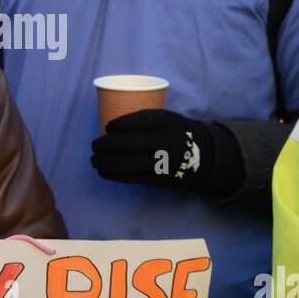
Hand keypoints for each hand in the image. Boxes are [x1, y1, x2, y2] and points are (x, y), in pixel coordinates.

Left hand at [91, 109, 242, 197]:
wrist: (204, 156)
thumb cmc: (175, 133)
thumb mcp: (166, 118)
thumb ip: (142, 121)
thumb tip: (108, 131)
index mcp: (167, 121)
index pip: (137, 121)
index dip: (117, 125)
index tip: (107, 129)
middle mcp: (167, 141)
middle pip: (128, 144)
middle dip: (105, 146)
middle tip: (94, 146)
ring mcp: (165, 162)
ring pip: (128, 163)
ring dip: (106, 163)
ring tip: (94, 161)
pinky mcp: (162, 179)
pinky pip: (134, 178)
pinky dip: (116, 175)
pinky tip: (104, 172)